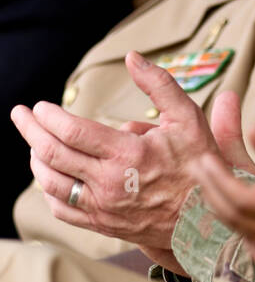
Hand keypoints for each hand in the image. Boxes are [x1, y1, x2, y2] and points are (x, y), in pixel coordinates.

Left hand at [10, 51, 254, 251]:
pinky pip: (62, 209)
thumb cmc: (200, 165)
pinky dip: (49, 191)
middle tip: (20, 114)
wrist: (208, 220)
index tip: (41, 105)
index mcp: (129, 154)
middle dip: (30, 130)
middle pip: (53, 155)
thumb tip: (132, 57)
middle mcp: (111, 183)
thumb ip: (159, 84)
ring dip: (36, 159)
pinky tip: (49, 176)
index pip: (72, 132)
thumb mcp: (188, 117)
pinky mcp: (102, 224)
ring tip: (33, 142)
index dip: (49, 116)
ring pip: (52, 183)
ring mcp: (103, 207)